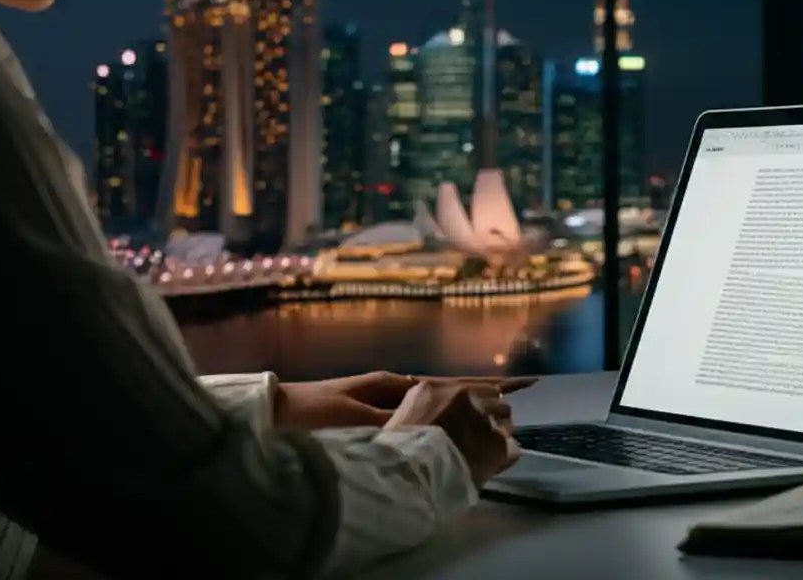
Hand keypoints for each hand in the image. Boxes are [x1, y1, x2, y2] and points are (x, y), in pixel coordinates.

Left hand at [274, 371, 536, 429]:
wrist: (277, 410)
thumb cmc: (314, 413)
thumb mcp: (355, 419)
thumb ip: (394, 421)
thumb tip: (430, 422)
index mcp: (397, 385)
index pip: (456, 383)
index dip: (490, 384)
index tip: (525, 380)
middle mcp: (396, 387)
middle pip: (453, 388)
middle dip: (486, 392)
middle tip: (520, 397)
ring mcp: (386, 397)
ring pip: (439, 400)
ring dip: (466, 403)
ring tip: (496, 409)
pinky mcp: (375, 410)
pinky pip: (421, 411)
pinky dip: (443, 414)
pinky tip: (451, 423)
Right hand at [385, 381, 519, 487]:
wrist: (411, 474)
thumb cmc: (398, 452)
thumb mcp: (404, 417)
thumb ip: (425, 409)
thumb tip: (436, 413)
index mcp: (440, 390)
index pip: (474, 389)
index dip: (476, 406)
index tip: (470, 419)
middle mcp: (468, 398)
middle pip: (495, 401)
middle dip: (491, 416)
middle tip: (481, 437)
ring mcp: (486, 421)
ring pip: (506, 422)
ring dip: (498, 435)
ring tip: (486, 452)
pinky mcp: (499, 446)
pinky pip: (513, 448)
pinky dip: (505, 456)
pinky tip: (492, 466)